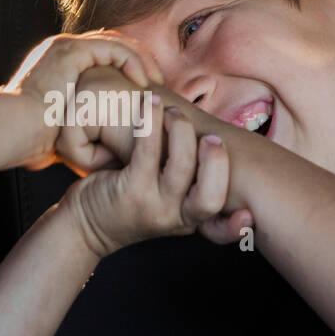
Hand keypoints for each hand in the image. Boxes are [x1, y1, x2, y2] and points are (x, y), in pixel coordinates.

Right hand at [4, 32, 163, 170]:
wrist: (16, 130)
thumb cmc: (35, 140)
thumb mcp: (67, 132)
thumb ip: (87, 131)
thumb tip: (108, 150)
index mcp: (60, 66)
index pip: (101, 55)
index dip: (127, 68)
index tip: (144, 90)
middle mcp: (62, 50)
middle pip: (111, 44)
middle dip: (138, 60)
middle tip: (157, 81)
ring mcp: (66, 47)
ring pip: (115, 42)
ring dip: (140, 59)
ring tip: (156, 80)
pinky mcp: (71, 50)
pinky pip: (112, 48)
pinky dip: (131, 61)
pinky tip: (143, 79)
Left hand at [62, 96, 249, 258]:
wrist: (84, 225)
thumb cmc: (128, 201)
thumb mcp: (163, 201)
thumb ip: (187, 182)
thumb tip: (214, 144)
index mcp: (189, 219)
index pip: (222, 231)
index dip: (238, 227)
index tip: (251, 216)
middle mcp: (175, 218)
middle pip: (210, 198)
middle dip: (217, 163)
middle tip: (211, 137)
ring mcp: (152, 207)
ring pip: (181, 168)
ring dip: (181, 131)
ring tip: (173, 111)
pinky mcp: (128, 191)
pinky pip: (147, 152)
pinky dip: (152, 124)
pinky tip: (151, 104)